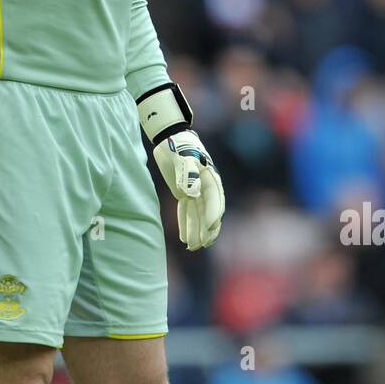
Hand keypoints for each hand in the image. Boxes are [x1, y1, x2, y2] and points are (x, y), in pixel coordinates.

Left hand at [152, 130, 224, 251]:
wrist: (170, 136)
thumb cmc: (178, 144)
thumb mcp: (182, 156)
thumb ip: (188, 174)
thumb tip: (193, 194)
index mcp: (210, 178)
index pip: (214, 200)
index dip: (212, 214)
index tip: (210, 228)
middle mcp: (205, 187)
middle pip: (208, 212)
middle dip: (206, 229)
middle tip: (202, 244)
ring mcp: (195, 190)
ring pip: (197, 215)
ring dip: (195, 230)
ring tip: (191, 247)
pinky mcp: (184, 192)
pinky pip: (187, 211)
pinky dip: (186, 224)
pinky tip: (183, 238)